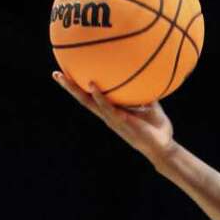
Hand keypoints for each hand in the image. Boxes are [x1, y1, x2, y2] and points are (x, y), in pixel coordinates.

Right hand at [52, 73, 175, 167]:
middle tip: (56, 73)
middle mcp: (108, 115)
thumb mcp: (151, 105)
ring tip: (63, 77)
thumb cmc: (157, 129)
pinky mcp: (120, 122)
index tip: (68, 73)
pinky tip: (92, 85)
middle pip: (84, 99)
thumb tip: (148, 72)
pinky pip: (107, 108)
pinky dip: (99, 97)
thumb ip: (146, 91)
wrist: (163, 148)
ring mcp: (112, 119)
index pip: (92, 96)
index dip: (80, 86)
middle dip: (69, 87)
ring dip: (75, 90)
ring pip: (89, 103)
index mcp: (112, 111)